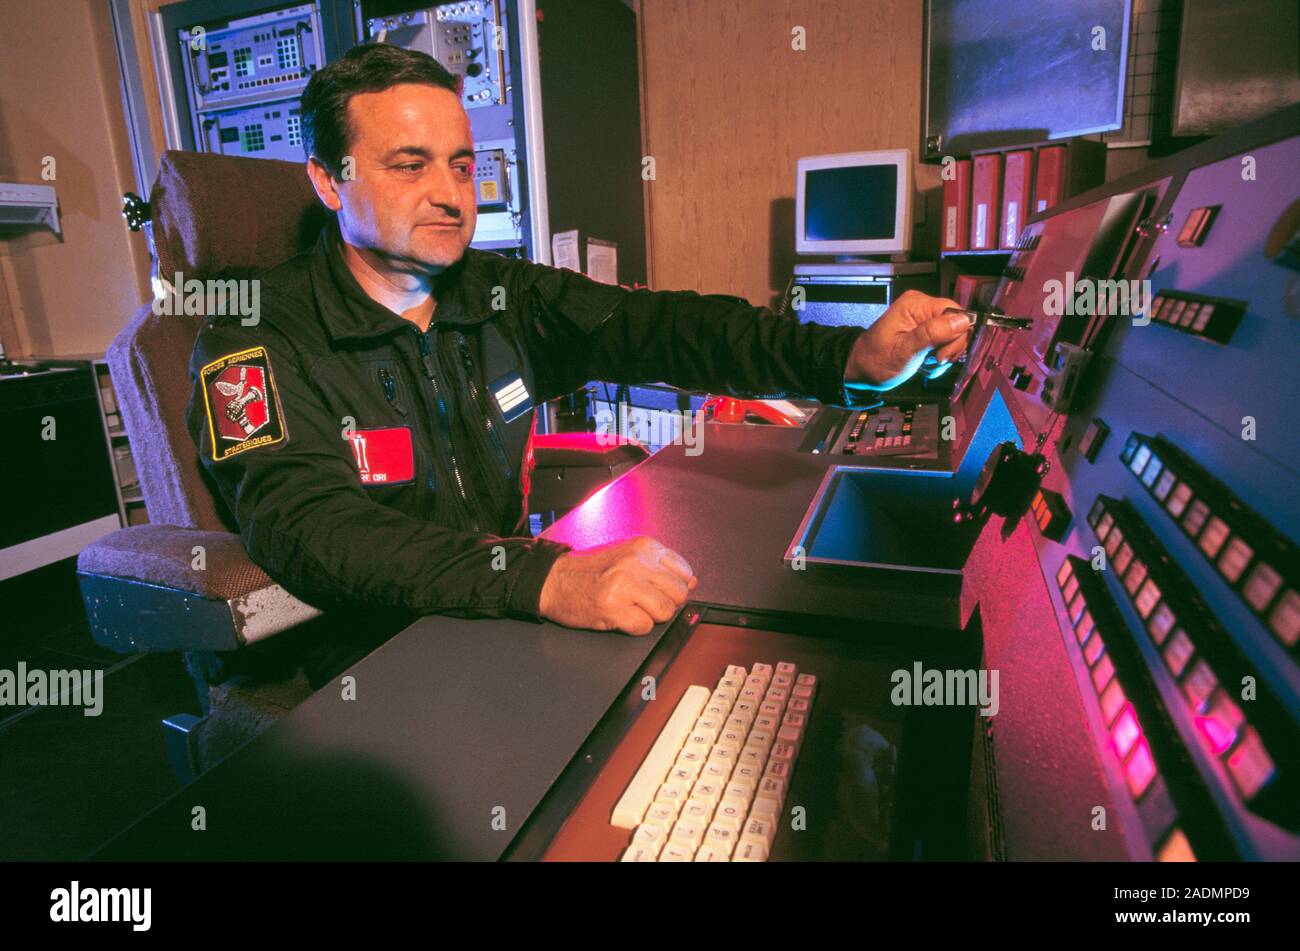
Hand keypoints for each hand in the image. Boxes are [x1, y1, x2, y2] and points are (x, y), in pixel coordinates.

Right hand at [539, 537, 697, 635]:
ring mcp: (625, 585)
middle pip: (678, 595)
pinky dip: (633, 627)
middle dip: (664, 604)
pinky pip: (644, 627)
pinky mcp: (613, 608)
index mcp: (644, 546)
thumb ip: (660, 566)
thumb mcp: (628, 556)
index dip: (673, 588)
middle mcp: (636, 562)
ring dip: (649, 616)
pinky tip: (618, 616)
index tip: (658, 590)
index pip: (684, 573)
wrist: (554, 580)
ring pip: (665, 612)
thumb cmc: (590, 570)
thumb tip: (693, 581)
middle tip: (641, 601)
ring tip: (629, 607)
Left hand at [844, 290, 972, 389]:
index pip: (956, 312)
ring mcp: (923, 320)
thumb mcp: (904, 351)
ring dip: (942, 357)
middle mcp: (922, 308)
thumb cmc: (875, 361)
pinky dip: (936, 359)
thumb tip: (961, 320)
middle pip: (957, 326)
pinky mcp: (924, 332)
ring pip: (952, 338)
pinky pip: (943, 345)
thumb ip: (933, 334)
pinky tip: (923, 363)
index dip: (956, 335)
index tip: (940, 354)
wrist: (861, 370)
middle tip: (931, 361)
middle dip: (948, 349)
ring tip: (924, 364)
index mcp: (916, 305)